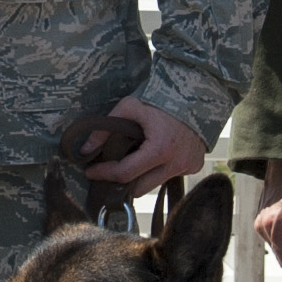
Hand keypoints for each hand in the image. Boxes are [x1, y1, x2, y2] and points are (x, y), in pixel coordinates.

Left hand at [88, 97, 207, 199]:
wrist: (196, 92)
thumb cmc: (161, 98)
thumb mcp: (129, 107)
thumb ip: (105, 129)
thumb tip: (85, 150)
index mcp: (160, 149)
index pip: (125, 173)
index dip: (104, 174)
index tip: (91, 171)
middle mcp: (176, 163)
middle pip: (139, 188)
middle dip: (123, 180)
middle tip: (112, 167)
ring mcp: (188, 166)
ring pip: (154, 185)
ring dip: (141, 176)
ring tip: (134, 159)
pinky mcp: (195, 166)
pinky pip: (170, 176)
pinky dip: (160, 170)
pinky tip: (157, 154)